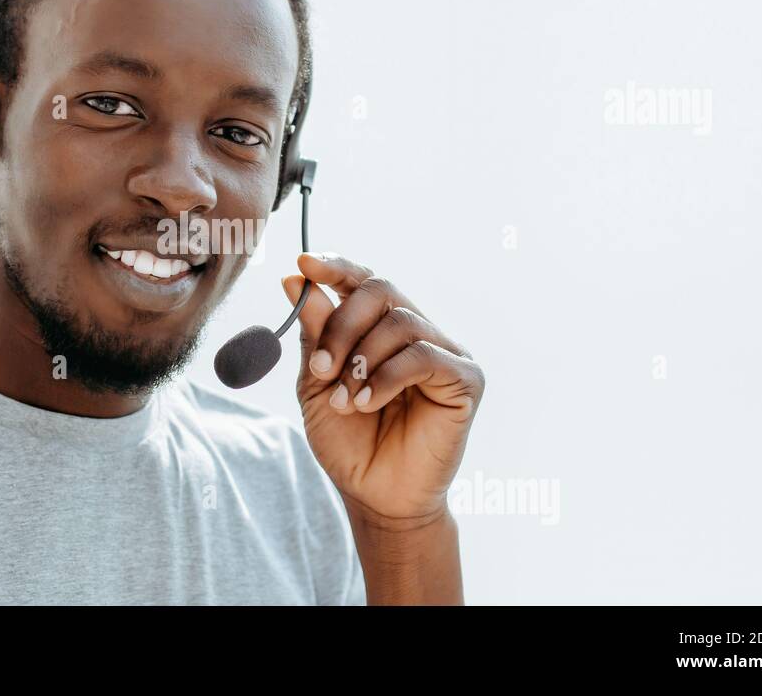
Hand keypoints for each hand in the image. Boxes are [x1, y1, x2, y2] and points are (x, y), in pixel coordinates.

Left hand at [282, 252, 484, 528]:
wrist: (376, 496)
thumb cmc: (349, 442)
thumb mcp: (317, 384)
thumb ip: (314, 334)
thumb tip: (295, 280)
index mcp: (379, 328)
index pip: (362, 280)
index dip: (335, 266)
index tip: (304, 264)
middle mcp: (415, 331)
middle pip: (380, 290)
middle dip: (342, 324)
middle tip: (320, 368)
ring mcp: (444, 352)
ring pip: (400, 322)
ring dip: (361, 360)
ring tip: (346, 401)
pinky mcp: (466, 378)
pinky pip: (423, 356)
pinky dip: (386, 377)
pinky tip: (367, 404)